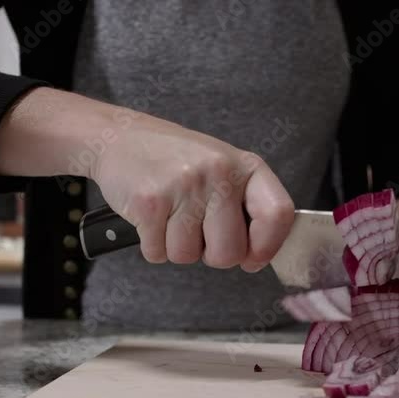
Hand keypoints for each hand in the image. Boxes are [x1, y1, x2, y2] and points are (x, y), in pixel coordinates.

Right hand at [90, 116, 293, 271]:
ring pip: (188, 257)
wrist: (121, 138)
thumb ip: (244, 206)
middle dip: (210, 255)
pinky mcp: (150, 201)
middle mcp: (219, 172)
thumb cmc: (175, 160)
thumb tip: (257, 256)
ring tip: (169, 216)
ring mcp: (184, 185)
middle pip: (229, 253)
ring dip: (175, 247)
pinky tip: (151, 217)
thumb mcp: (222, 169)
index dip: (267, 247)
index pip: (277, 215)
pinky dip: (152, 245)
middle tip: (196, 230)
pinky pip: (158, 252)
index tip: (252, 259)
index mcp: (245, 166)